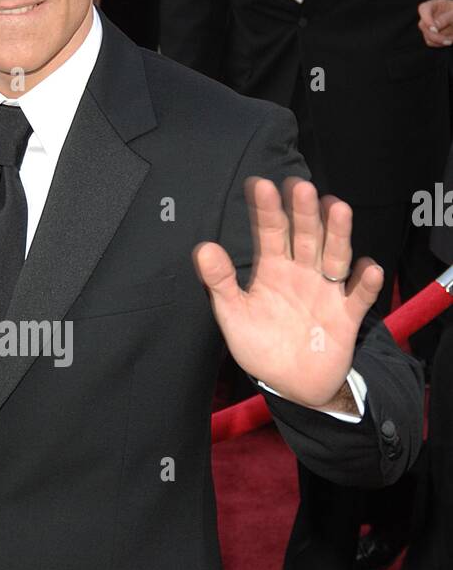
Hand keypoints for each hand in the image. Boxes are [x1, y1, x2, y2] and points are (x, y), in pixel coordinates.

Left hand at [193, 177, 383, 407]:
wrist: (291, 384)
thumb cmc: (260, 346)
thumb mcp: (233, 315)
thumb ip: (220, 282)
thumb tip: (203, 248)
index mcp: (274, 269)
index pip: (271, 233)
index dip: (266, 210)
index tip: (259, 184)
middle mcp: (303, 273)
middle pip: (306, 236)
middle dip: (303, 212)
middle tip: (300, 185)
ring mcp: (327, 292)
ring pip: (335, 256)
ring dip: (337, 233)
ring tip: (336, 207)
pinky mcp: (347, 316)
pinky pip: (359, 297)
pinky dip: (364, 284)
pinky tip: (367, 269)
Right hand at [417, 0, 452, 47]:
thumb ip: (446, 18)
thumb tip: (434, 27)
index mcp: (436, 4)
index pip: (423, 9)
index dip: (426, 19)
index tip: (434, 29)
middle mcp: (430, 14)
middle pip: (423, 25)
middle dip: (435, 35)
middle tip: (448, 40)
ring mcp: (429, 25)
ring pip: (426, 35)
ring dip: (439, 40)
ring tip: (451, 40)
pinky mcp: (430, 34)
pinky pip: (430, 42)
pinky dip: (439, 43)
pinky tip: (449, 40)